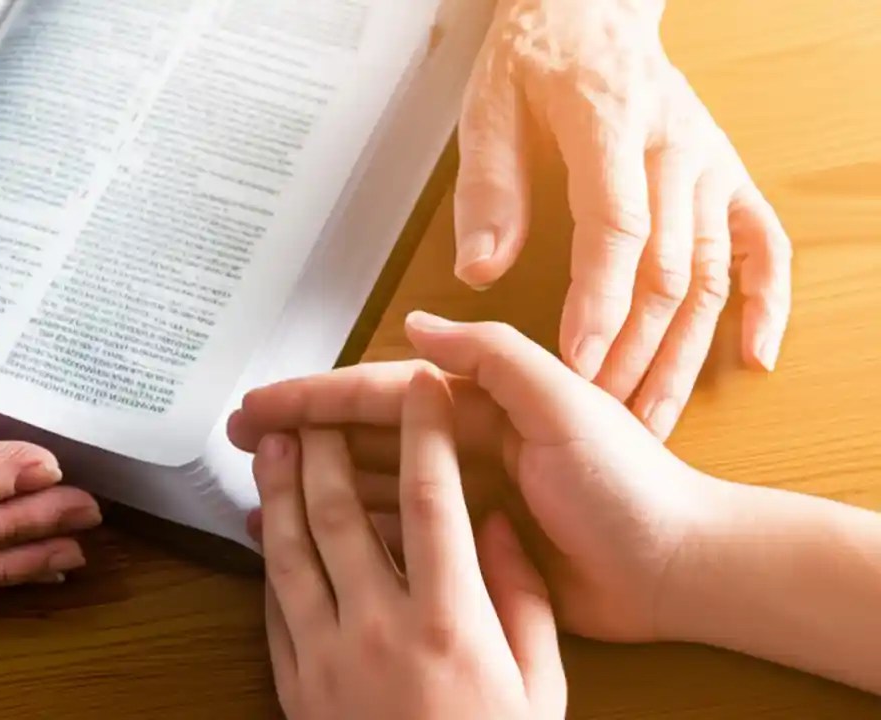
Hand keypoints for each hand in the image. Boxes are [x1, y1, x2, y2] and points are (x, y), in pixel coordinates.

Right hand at [232, 313, 724, 642]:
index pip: (382, 390)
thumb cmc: (632, 486)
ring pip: (370, 480)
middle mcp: (466, 443)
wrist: (675, 569)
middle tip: (242, 436)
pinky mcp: (469, 544)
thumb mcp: (566, 404)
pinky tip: (314, 534)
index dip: (317, 394)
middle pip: (363, 432)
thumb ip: (495, 356)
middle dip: (300, 431)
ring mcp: (465, 494)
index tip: (264, 399)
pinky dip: (352, 529)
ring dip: (316, 478)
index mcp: (484, 402)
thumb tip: (420, 325)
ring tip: (261, 485)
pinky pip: (395, 530)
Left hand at [253, 370, 564, 719]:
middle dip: (327, 444)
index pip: (432, 500)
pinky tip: (265, 525)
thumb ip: (524, 598)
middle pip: (341, 511)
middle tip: (317, 402)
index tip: (421, 388)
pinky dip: (267, 557)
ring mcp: (327, 657)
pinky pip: (273, 605)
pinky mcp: (296, 686)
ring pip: (290, 549)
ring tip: (276, 444)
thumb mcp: (541, 684)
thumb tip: (499, 523)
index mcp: (451, 622)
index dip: (423, 433)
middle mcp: (380, 629)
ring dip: (280, 489)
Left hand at [454, 0, 791, 436]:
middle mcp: (675, 145)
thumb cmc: (537, 59)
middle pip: (667, 266)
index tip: (578, 366)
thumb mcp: (488, 109)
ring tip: (654, 416)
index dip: (599, 304)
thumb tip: (481, 274)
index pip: (617, 228)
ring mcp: (710, 164)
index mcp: (611, 123)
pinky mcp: (728, 176)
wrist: (593, 8)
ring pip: (710, 272)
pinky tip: (753, 357)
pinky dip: (766, 302)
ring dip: (684, 351)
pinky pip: (763, 245)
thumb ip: (487, 192)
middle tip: (601, 417)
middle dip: (634, 349)